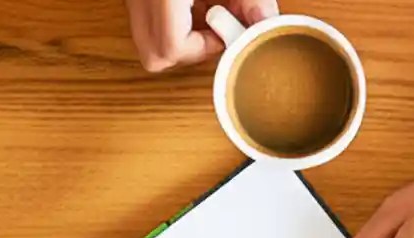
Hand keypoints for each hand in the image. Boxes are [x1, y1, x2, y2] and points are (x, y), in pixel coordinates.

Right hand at [125, 0, 277, 71]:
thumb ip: (251, 0)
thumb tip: (266, 26)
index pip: (170, 47)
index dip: (201, 51)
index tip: (222, 37)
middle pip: (153, 55)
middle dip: (187, 54)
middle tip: (212, 34)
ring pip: (147, 41)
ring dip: (180, 39)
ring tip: (204, 16)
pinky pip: (148, 22)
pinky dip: (174, 22)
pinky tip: (194, 4)